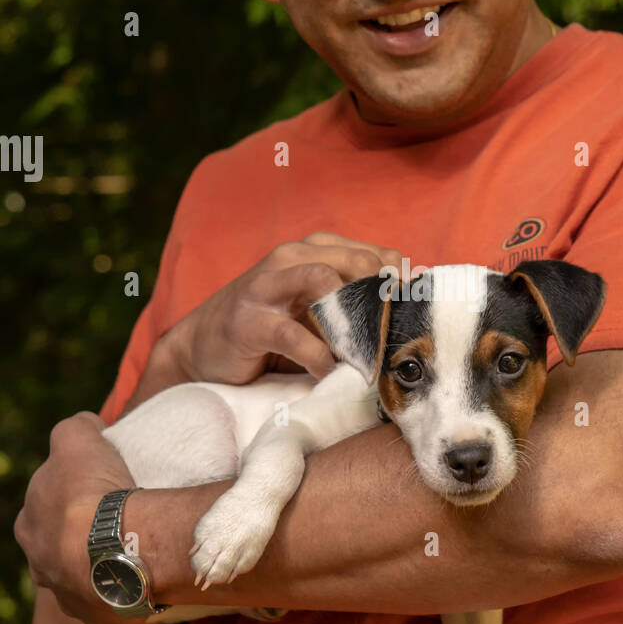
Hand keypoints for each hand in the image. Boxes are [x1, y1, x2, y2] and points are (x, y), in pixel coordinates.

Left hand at [14, 412, 146, 623]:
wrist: (120, 551)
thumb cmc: (92, 494)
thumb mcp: (77, 439)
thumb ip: (75, 427)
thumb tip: (87, 424)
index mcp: (29, 525)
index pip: (43, 507)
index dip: (67, 496)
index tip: (95, 489)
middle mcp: (40, 566)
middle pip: (58, 550)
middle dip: (79, 538)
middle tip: (115, 522)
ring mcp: (69, 597)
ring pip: (84, 580)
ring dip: (102, 568)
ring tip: (134, 551)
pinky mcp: (100, 619)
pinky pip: (115, 603)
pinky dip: (127, 590)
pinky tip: (146, 576)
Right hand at [161, 231, 403, 384]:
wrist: (202, 347)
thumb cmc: (271, 328)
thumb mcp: (317, 309)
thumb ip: (354, 304)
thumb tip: (410, 319)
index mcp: (316, 250)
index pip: (378, 255)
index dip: (403, 286)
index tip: (418, 317)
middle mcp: (292, 257)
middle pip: (357, 262)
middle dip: (383, 300)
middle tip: (395, 337)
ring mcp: (267, 285)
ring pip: (324, 282)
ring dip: (352, 322)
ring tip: (365, 354)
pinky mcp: (248, 321)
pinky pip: (293, 334)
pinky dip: (318, 357)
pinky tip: (328, 373)